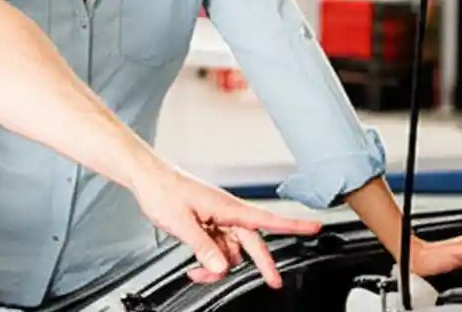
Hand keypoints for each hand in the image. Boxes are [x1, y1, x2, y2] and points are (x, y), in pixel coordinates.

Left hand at [131, 164, 321, 288]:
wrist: (146, 178)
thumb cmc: (163, 189)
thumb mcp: (181, 223)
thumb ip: (203, 247)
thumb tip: (221, 267)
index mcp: (226, 207)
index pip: (267, 219)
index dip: (293, 225)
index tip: (315, 227)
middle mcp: (225, 213)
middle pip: (252, 243)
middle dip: (260, 264)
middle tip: (273, 282)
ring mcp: (216, 220)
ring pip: (231, 251)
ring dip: (219, 266)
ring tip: (197, 272)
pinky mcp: (206, 225)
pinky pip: (216, 249)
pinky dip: (208, 260)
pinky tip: (195, 266)